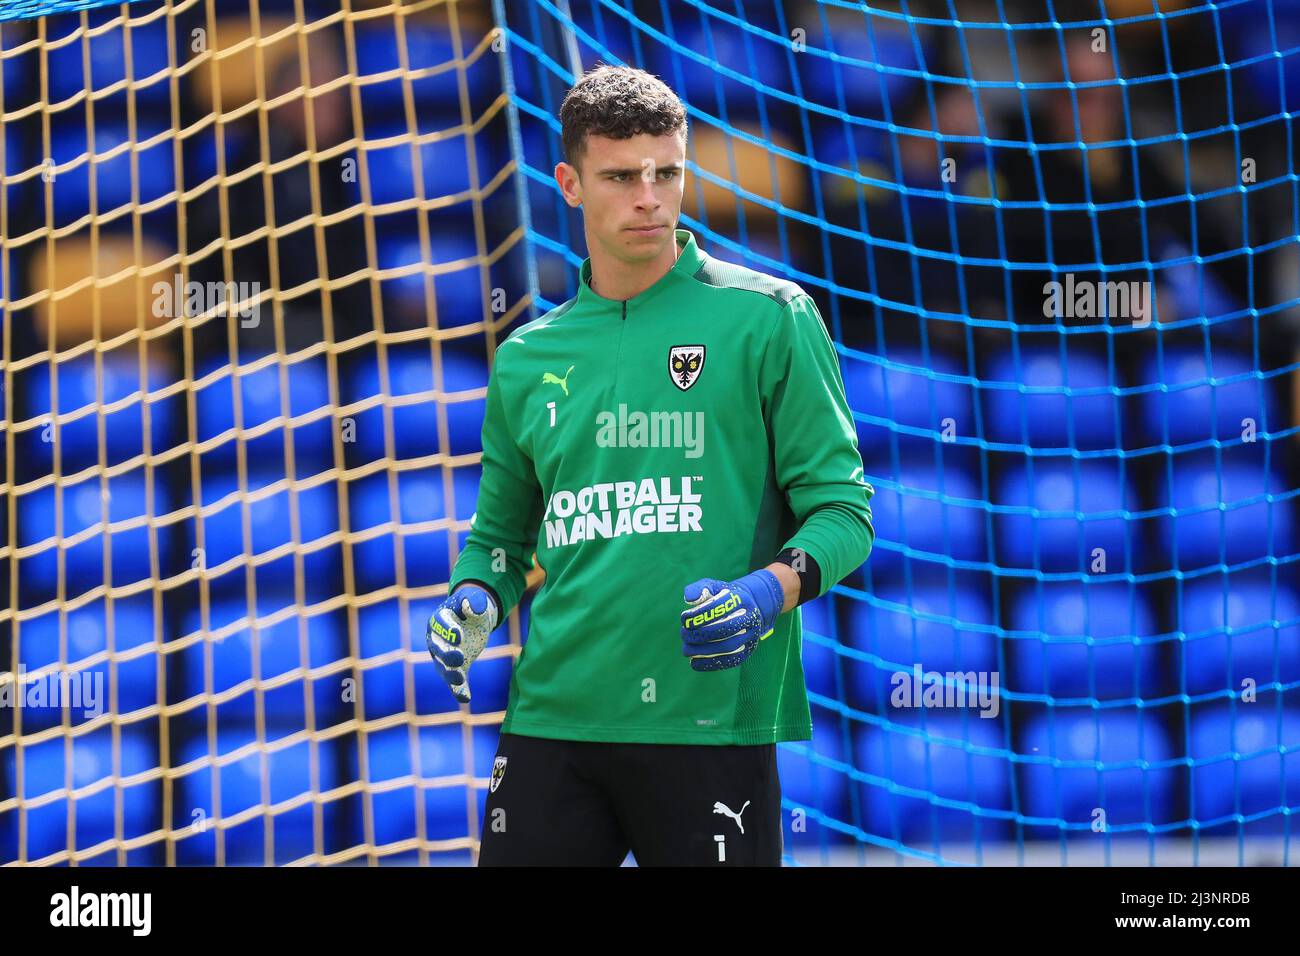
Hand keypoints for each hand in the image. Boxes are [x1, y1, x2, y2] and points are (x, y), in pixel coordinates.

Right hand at [426, 584, 499, 702]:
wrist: (474, 616)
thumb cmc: (471, 604)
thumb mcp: (474, 598)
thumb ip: (474, 600)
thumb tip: (475, 607)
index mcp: (439, 620)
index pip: (440, 625)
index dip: (448, 630)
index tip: (458, 634)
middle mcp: (438, 640)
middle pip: (439, 649)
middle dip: (447, 655)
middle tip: (458, 658)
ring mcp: (445, 656)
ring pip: (444, 668)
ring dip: (450, 676)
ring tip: (459, 681)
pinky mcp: (457, 667)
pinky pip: (456, 681)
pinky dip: (459, 691)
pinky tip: (465, 698)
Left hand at [679, 569, 783, 671]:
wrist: (746, 610)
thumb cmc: (723, 598)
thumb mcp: (713, 587)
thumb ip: (699, 589)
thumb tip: (689, 599)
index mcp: (741, 599)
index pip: (721, 607)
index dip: (700, 614)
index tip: (684, 619)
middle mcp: (750, 618)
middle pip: (725, 629)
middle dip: (700, 634)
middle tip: (683, 634)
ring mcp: (750, 637)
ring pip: (728, 647)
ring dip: (703, 651)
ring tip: (686, 649)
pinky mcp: (747, 652)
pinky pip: (729, 661)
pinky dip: (710, 664)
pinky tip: (694, 663)